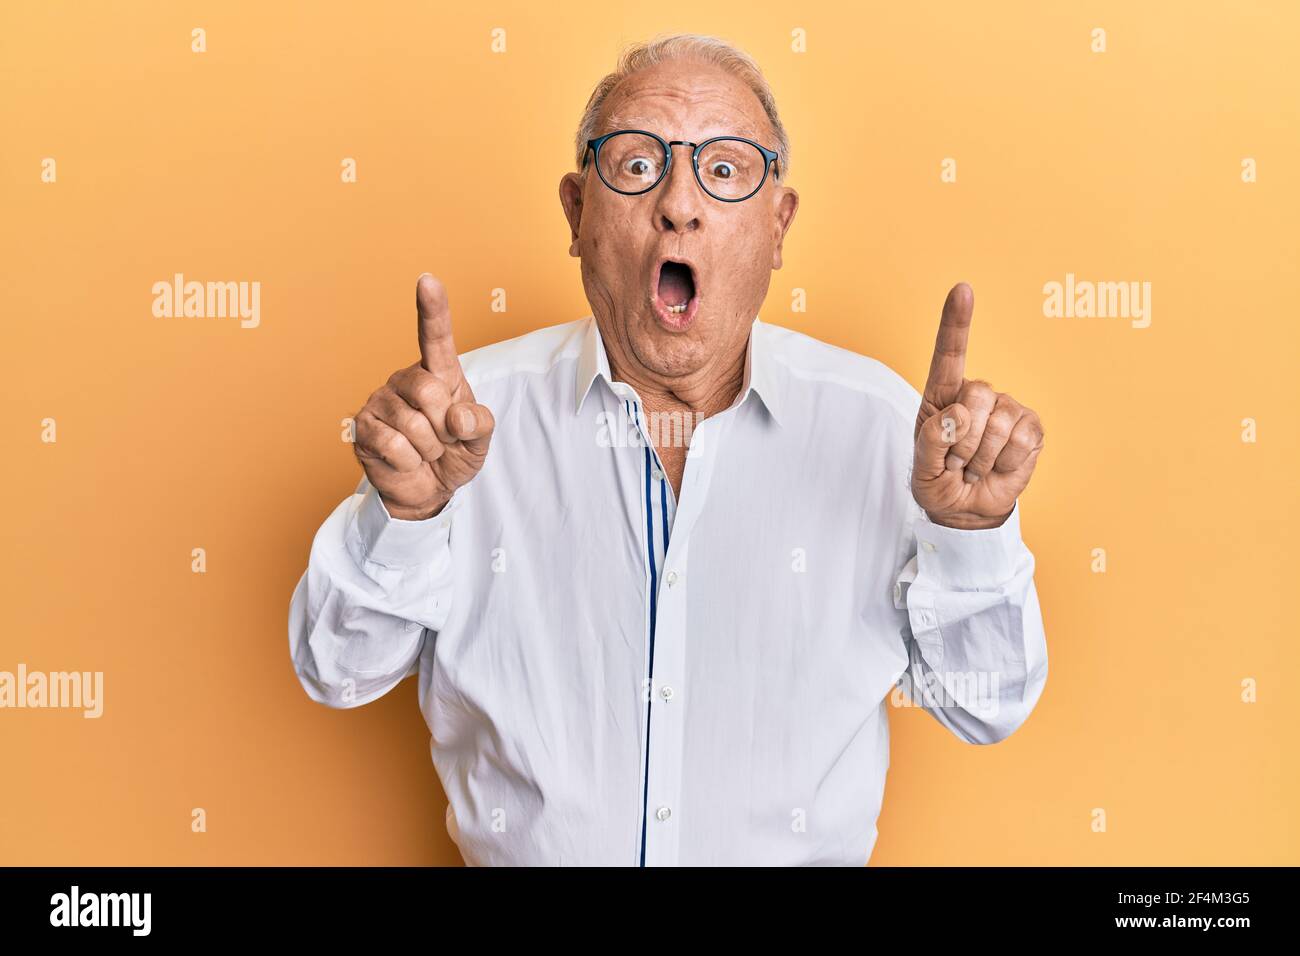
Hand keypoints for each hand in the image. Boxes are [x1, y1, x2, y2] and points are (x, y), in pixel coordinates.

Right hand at [353, 274, 494, 519]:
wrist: (428, 490)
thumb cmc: (454, 454)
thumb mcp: (479, 439)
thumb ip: (479, 423)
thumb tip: (455, 417)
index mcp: (438, 373)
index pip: (435, 336)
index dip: (432, 308)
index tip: (428, 280)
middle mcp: (405, 380)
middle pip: (429, 391)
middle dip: (444, 426)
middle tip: (443, 440)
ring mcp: (380, 401)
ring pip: (412, 424)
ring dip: (428, 449)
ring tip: (425, 452)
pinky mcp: (361, 427)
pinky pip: (393, 444)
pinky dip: (408, 461)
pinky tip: (406, 460)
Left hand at [912, 283, 1043, 529]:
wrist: (966, 511)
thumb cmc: (938, 482)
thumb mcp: (922, 469)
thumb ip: (931, 442)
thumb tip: (958, 414)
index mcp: (942, 397)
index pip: (949, 354)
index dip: (957, 322)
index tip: (963, 290)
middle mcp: (976, 396)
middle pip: (975, 396)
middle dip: (962, 440)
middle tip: (956, 462)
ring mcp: (1006, 409)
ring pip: (998, 423)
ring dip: (981, 457)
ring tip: (973, 468)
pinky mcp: (1031, 428)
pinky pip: (1022, 440)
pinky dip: (1006, 463)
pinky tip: (997, 468)